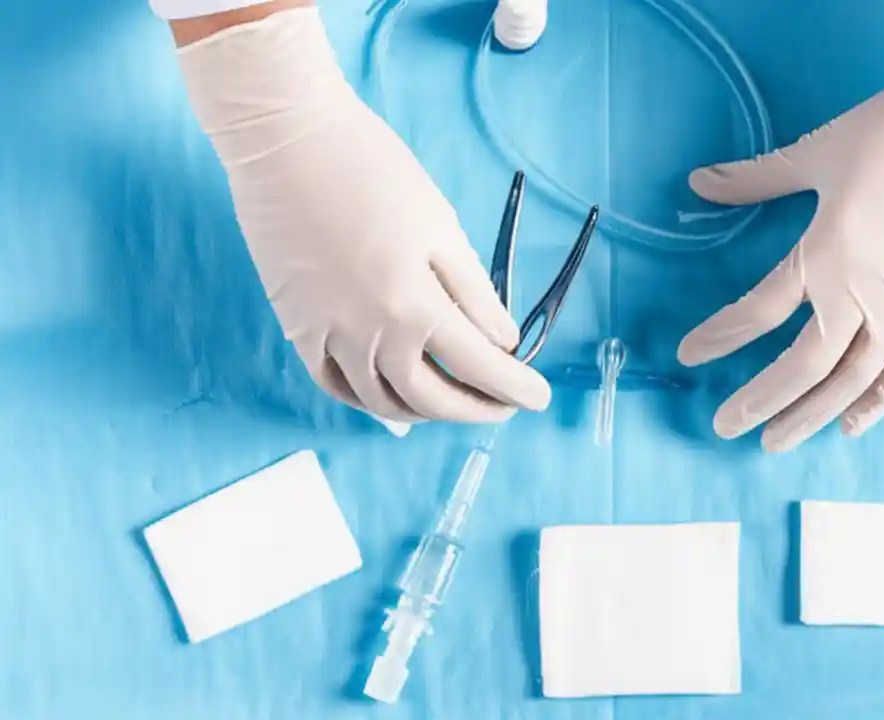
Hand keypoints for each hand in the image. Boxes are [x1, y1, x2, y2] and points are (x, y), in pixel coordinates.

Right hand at [177, 8, 548, 422]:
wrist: (286, 142)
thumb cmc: (371, 171)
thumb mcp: (441, 226)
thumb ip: (474, 293)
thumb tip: (503, 343)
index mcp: (414, 305)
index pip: (479, 367)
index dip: (514, 388)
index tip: (538, 397)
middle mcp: (370, 334)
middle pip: (432, 398)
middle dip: (476, 408)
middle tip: (503, 405)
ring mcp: (328, 337)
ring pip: (383, 403)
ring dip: (426, 412)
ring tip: (455, 403)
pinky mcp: (297, 329)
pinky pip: (336, 386)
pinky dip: (370, 401)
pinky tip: (394, 399)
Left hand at [678, 10, 883, 451]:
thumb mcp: (814, 152)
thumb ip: (754, 178)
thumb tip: (697, 183)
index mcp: (827, 253)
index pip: (761, 310)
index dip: (721, 335)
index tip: (689, 355)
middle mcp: (864, 292)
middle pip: (805, 365)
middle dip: (762, 400)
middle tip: (724, 426)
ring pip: (853, 379)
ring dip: (812, 414)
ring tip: (776, 441)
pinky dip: (879, 401)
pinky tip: (849, 426)